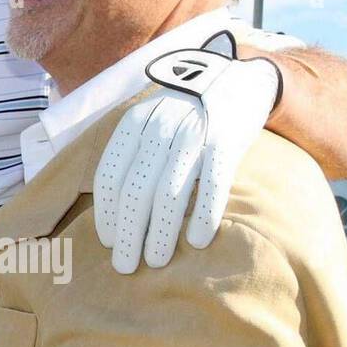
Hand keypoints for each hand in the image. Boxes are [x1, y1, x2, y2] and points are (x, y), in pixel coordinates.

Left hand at [94, 30, 280, 272]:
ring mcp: (194, 132)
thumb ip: (135, 154)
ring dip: (160, 233)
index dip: (106, 213)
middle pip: (135, 190)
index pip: (109, 175)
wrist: (240, 81)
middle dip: (128, 233)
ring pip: (169, 192)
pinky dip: (203, 216)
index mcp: (135, 122)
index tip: (108, 241)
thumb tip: (117, 211)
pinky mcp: (226, 141)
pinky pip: (212, 186)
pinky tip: (197, 242)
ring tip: (155, 261)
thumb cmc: (188, 113)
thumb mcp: (153, 121)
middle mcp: (160, 126)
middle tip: (125, 265)